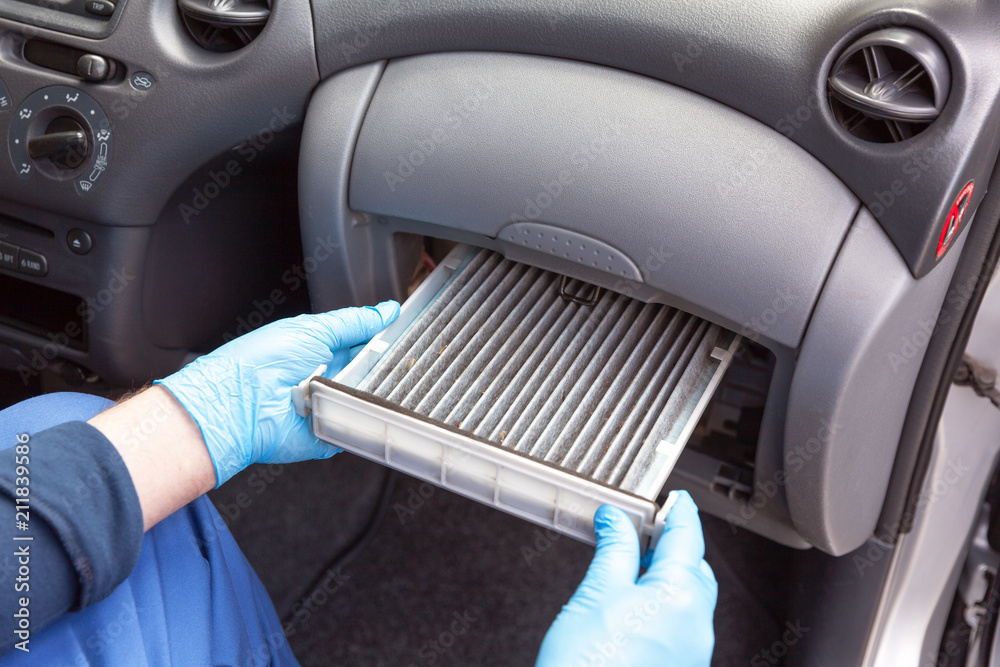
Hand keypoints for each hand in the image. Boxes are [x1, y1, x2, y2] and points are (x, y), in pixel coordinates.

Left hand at [156, 302, 399, 485]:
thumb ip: (354, 322)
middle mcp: (327, 379)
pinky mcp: (329, 434)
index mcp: (322, 350)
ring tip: (373, 383)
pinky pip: (357, 429)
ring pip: (369, 400)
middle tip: (401, 360)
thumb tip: (386, 310)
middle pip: (372, 372)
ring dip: (375, 392)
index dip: (386, 339)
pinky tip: (361, 409)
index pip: (364, 343)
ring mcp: (329, 407)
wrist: (239, 404)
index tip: (409, 333)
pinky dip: (363, 421)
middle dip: (386, 366)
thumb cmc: (262, 361)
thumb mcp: (314, 329)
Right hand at [536, 491, 716, 666]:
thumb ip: (615, 549)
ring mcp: (690, 652)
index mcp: (682, 595)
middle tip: (646, 528)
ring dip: (666, 576)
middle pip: (693, 568)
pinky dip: (662, 605)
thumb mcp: (596, 593)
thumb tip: (617, 520)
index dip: (679, 512)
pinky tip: (633, 606)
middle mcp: (697, 625)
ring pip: (687, 599)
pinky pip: (679, 626)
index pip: (687, 537)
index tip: (675, 498)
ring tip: (633, 565)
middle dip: (673, 546)